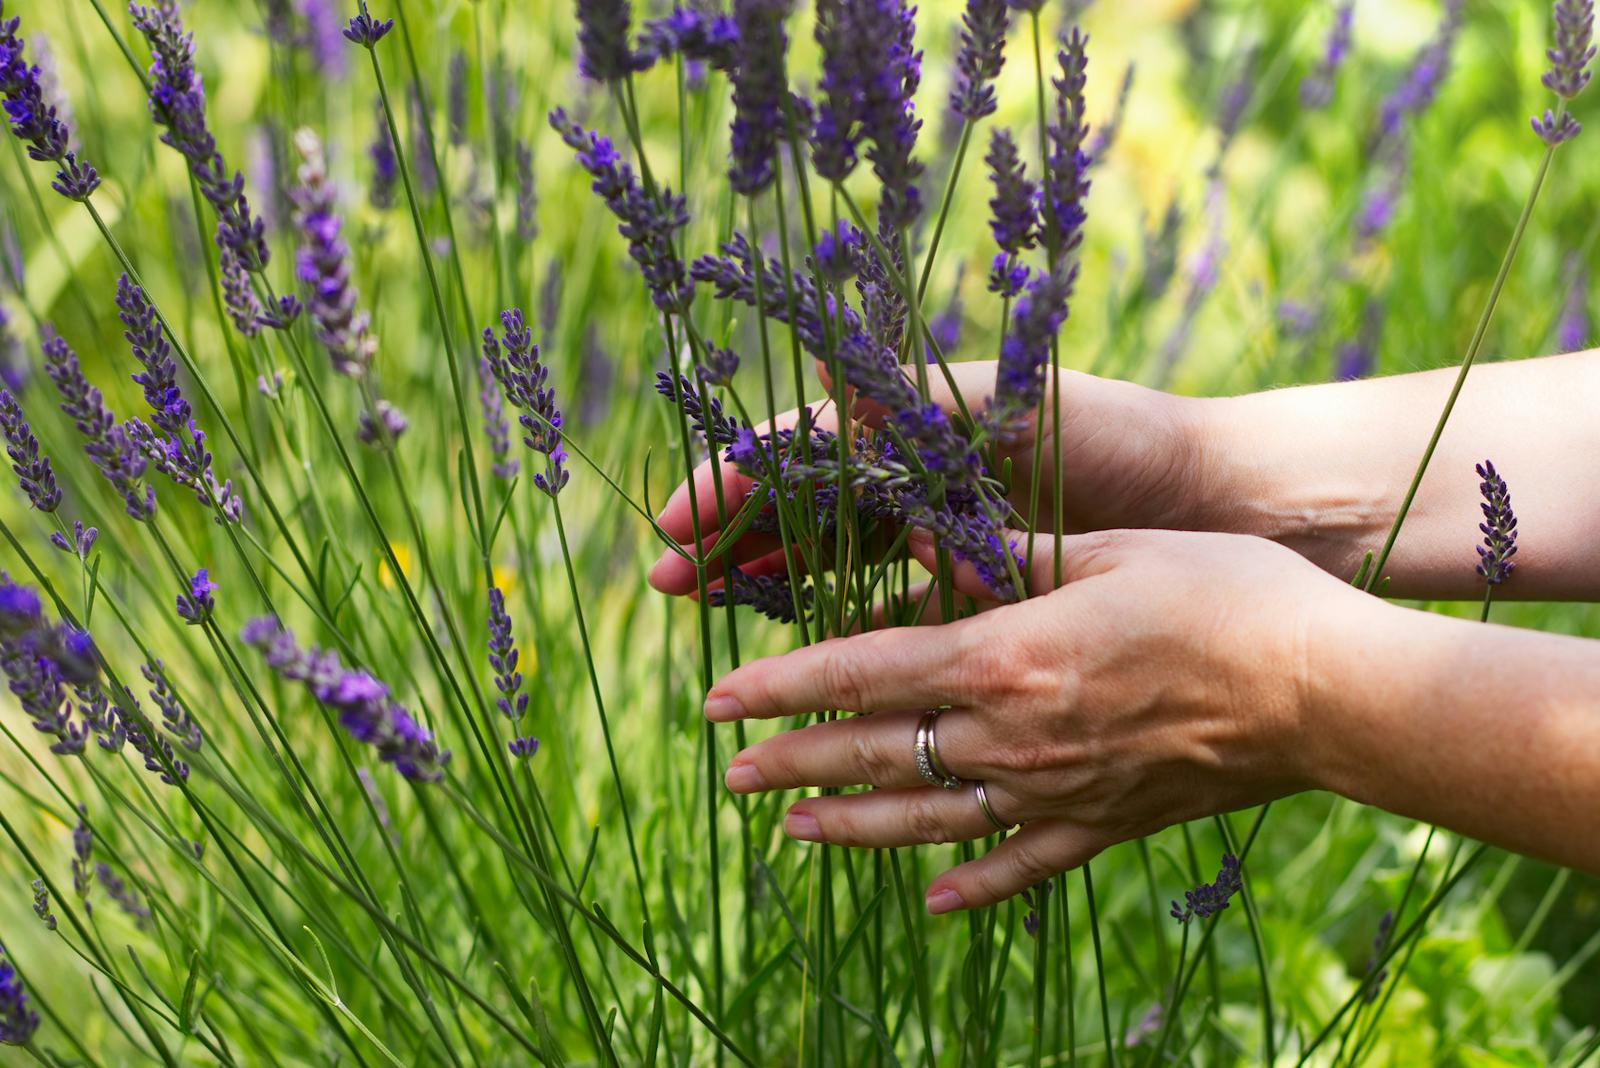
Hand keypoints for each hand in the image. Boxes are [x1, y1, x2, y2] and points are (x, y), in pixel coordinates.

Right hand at [647, 362, 1208, 594]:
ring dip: (779, 583)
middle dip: (735, 538)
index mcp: (920, 425)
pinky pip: (902, 611)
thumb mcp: (1012, 411)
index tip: (676, 521)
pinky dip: (858, 628)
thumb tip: (820, 355)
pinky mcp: (984, 587)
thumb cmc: (1124, 440)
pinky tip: (816, 657)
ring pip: (839, 561)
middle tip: (670, 578)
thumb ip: (914, 399)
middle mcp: (924, 477)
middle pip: (805, 508)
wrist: (1225, 504)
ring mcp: (949, 532)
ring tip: (717, 615)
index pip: (802, 451)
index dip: (735, 483)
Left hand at [702, 527, 1380, 912]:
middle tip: (730, 770)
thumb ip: (1008, 553)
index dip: (782, 687)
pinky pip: (1020, 867)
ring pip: (926, 818)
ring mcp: (1057, 792)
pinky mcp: (1104, 827)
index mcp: (1006, 654)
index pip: (863, 672)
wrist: (1329, 692)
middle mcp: (1015, 735)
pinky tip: (928, 903)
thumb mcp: (1109, 548)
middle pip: (877, 751)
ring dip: (850, 822)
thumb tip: (924, 542)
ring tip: (790, 827)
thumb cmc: (1226, 596)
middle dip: (792, 759)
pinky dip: (969, 885)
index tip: (720, 699)